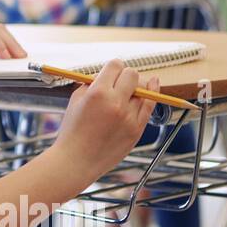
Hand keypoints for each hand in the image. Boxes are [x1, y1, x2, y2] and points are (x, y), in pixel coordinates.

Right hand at [54, 61, 158, 183]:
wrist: (77, 161)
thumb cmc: (72, 132)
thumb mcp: (75, 101)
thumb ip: (90, 85)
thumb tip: (103, 75)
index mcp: (98, 93)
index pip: (115, 65)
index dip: (112, 67)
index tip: (111, 71)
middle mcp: (116, 103)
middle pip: (132, 74)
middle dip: (125, 75)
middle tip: (118, 82)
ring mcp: (129, 117)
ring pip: (143, 89)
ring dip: (135, 87)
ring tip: (127, 92)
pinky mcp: (137, 129)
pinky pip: (149, 106)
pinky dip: (152, 94)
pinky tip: (154, 85)